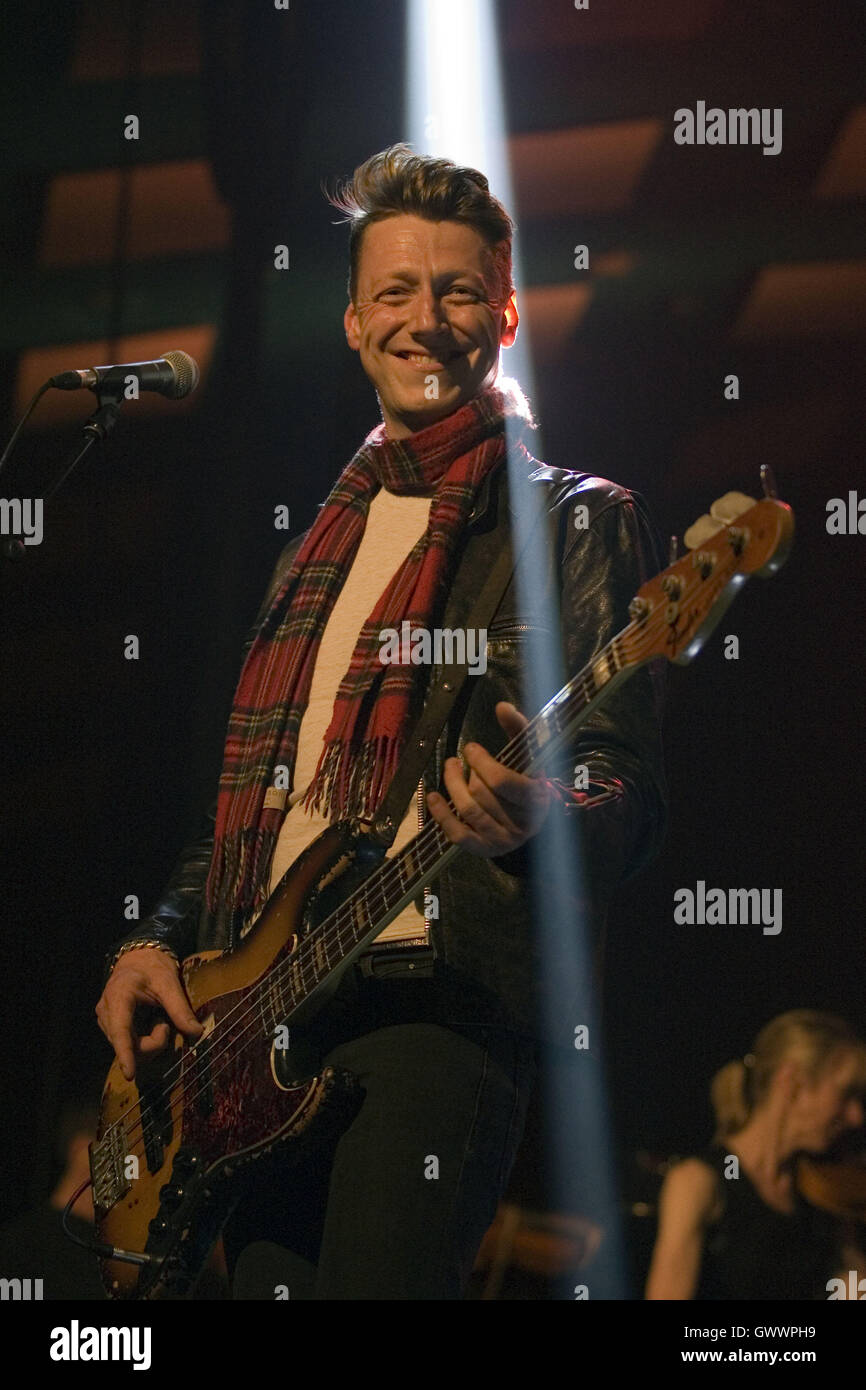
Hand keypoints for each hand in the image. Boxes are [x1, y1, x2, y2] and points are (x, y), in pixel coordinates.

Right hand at [95, 949, 202, 1081]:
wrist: (138, 959)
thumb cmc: (153, 968)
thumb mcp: (170, 984)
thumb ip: (180, 1009)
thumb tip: (197, 1033)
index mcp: (118, 997)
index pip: (121, 1030)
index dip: (125, 1053)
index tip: (130, 1074)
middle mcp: (106, 1012)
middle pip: (128, 1044)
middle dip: (153, 1043)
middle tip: (166, 1025)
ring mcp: (106, 1021)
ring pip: (128, 1048)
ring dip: (149, 1042)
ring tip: (158, 1020)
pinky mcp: (111, 1027)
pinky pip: (128, 1045)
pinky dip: (144, 1040)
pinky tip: (151, 1024)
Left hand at [426, 701, 550, 857]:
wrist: (533, 820)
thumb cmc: (528, 780)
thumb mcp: (529, 754)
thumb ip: (519, 729)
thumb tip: (502, 706)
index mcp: (538, 798)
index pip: (502, 782)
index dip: (481, 762)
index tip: (470, 748)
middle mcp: (523, 824)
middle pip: (482, 794)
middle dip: (466, 772)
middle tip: (457, 760)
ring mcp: (504, 840)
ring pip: (469, 811)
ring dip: (452, 786)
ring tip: (449, 768)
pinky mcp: (486, 850)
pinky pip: (459, 835)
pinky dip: (442, 815)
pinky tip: (433, 797)